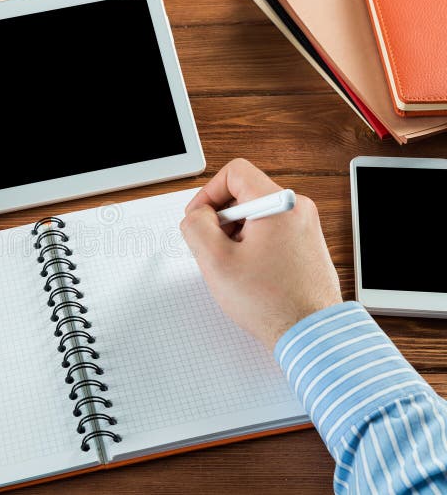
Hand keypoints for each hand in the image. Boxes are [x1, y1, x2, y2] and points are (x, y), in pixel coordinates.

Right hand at [180, 159, 342, 349]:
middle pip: (244, 194)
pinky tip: (249, 273)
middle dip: (221, 219)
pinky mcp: (306, 244)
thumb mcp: (216, 261)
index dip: (208, 194)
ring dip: (235, 235)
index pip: (234, 172)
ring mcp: (305, 227)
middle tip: (214, 249)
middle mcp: (297, 209)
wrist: (309, 333)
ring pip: (256, 215)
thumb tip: (196, 216)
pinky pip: (270, 231)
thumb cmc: (271, 303)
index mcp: (279, 204)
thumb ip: (196, 227)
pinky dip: (252, 245)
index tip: (199, 219)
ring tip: (234, 266)